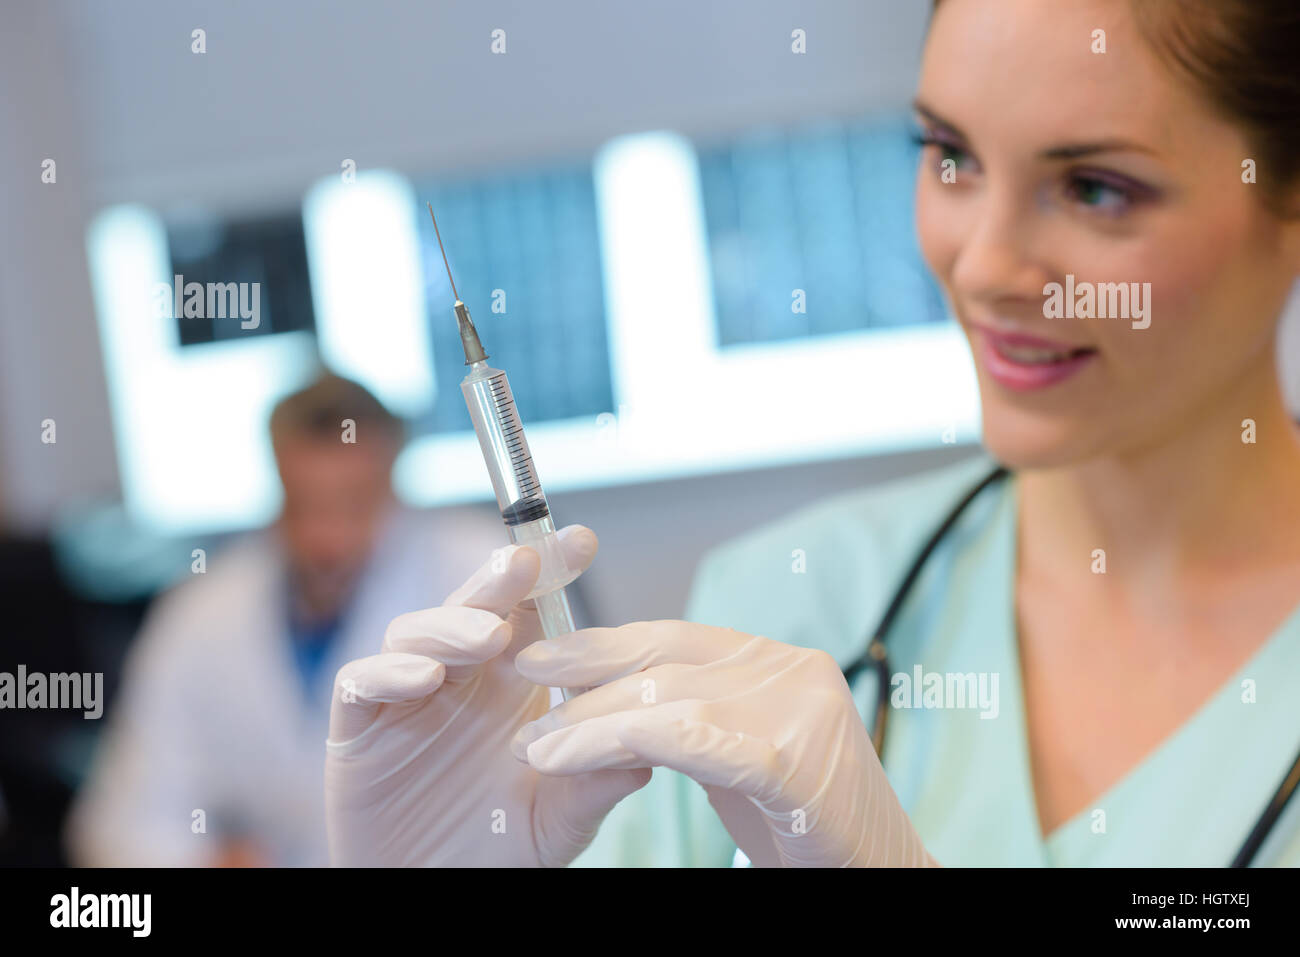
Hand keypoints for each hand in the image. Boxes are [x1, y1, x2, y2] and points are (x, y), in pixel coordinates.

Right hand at [323, 526, 649, 865]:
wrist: (432, 894)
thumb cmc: (495, 847)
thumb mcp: (558, 819)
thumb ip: (594, 785)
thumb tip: (645, 752)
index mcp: (511, 684)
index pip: (531, 614)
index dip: (550, 573)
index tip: (580, 540)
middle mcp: (459, 678)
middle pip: (473, 608)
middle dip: (500, 578)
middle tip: (529, 559)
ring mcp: (404, 697)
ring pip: (416, 633)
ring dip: (451, 626)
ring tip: (489, 636)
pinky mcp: (356, 727)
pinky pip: (362, 683)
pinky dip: (390, 673)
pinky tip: (425, 679)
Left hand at [510, 622, 937, 866]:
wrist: (881, 876)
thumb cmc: (809, 828)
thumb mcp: (744, 757)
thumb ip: (697, 722)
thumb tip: (620, 705)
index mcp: (777, 664)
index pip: (675, 638)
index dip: (605, 641)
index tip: (545, 653)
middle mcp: (789, 671)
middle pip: (665, 660)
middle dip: (585, 670)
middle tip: (521, 679)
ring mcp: (797, 710)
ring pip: (665, 700)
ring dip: (587, 722)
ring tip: (535, 744)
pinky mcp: (792, 759)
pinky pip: (687, 740)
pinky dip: (618, 744)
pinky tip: (573, 756)